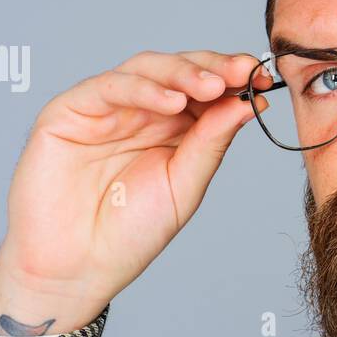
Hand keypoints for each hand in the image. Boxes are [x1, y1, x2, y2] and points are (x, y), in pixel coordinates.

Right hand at [0, 50, 269, 334]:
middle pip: (180, 70)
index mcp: (172, 129)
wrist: (77, 268)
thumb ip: (212, 144)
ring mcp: (106, 108)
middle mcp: (141, 112)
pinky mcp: (70, 110)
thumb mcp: (184, 187)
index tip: (266, 79)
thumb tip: (249, 104)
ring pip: (147, 69)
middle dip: (215, 68)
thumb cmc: (128, 234)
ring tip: (213, 87)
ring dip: (184, 73)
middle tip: (244, 73)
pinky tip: (173, 101)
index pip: (206, 90)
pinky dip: (144, 89)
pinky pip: (110, 87)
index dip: (234, 80)